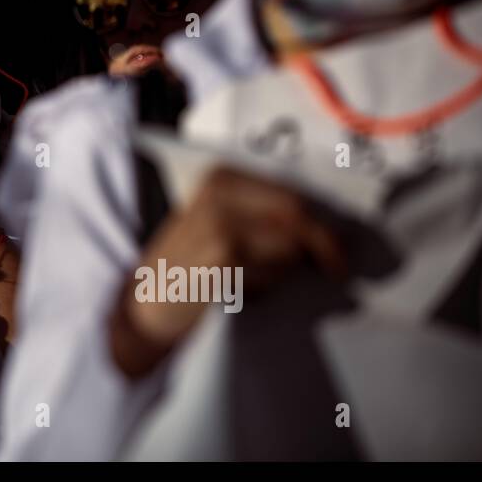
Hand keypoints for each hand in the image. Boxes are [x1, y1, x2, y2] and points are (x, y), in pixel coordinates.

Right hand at [112, 166, 346, 375]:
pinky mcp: (224, 257)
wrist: (144, 304)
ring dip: (285, 271)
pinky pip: (274, 274)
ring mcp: (221, 224)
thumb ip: (261, 216)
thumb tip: (327, 230)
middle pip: (297, 217)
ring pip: (291, 248)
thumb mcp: (216, 223)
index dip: (322, 227)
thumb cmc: (187, 266)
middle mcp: (220, 193)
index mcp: (221, 178)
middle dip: (322, 246)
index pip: (292, 197)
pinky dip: (267, 287)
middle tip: (334, 271)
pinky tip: (239, 291)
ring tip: (252, 280)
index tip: (337, 252)